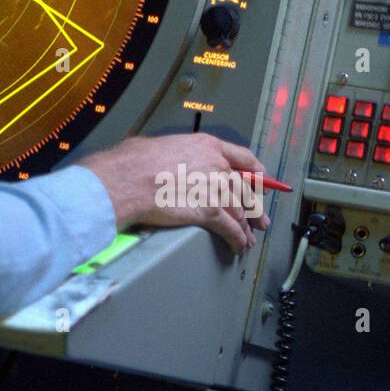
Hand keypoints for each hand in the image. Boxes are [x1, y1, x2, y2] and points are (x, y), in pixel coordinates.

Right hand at [78, 133, 272, 253]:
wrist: (128, 181)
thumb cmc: (133, 162)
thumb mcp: (156, 145)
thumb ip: (173, 152)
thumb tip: (163, 157)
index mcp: (207, 146)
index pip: (244, 158)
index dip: (256, 172)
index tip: (262, 180)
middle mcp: (218, 166)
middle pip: (245, 189)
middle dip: (254, 207)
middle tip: (260, 218)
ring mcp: (216, 190)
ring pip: (240, 211)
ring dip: (246, 228)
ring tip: (248, 239)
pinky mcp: (210, 212)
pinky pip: (230, 229)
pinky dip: (236, 239)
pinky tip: (237, 245)